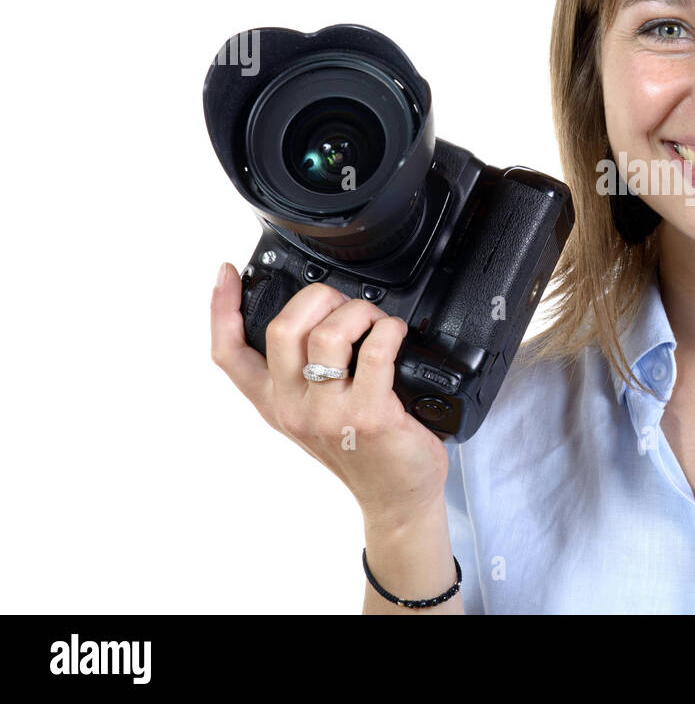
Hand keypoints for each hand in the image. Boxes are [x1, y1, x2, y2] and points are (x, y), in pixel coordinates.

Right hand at [209, 262, 449, 523]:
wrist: (396, 499)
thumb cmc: (364, 451)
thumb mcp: (316, 415)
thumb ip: (303, 375)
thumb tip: (316, 317)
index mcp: (275, 403)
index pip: (228, 354)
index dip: (221, 309)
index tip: (226, 273)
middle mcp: (294, 408)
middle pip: (282, 328)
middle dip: (318, 298)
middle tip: (344, 304)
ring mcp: (329, 414)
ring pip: (327, 334)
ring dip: (358, 312)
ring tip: (375, 322)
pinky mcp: (369, 416)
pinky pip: (376, 350)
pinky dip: (389, 330)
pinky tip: (396, 336)